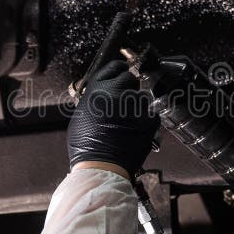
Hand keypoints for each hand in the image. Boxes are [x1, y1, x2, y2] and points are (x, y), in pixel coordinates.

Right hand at [67, 60, 158, 179]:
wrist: (101, 166)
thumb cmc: (87, 145)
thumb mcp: (82, 114)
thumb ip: (95, 98)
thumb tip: (103, 92)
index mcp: (98, 89)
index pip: (115, 67)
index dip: (120, 70)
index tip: (123, 72)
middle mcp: (116, 93)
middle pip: (131, 79)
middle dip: (128, 90)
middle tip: (124, 106)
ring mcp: (134, 105)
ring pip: (142, 98)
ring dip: (137, 107)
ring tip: (127, 125)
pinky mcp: (148, 119)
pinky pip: (151, 114)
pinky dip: (146, 122)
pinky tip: (135, 132)